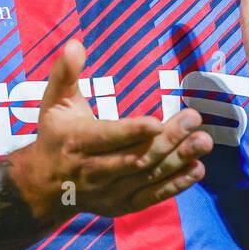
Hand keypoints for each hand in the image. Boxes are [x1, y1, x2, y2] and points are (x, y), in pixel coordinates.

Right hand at [7, 39, 211, 220]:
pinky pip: (151, 197)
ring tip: (203, 141)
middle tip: (194, 118)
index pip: (107, 137)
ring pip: (147, 176)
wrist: (45, 185)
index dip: (132, 131)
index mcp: (77, 141)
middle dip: (167, 140)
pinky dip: (175, 186)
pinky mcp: (121, 205)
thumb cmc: (55, 134)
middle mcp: (93, 170)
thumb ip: (65, 72)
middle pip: (135, 157)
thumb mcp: (54, 101)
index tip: (157, 121)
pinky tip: (197, 169)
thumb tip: (75, 44)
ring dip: (178, 160)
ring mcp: (109, 191)